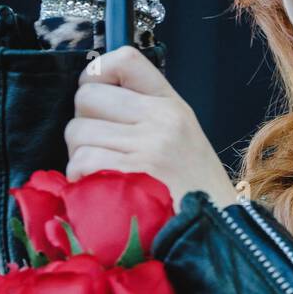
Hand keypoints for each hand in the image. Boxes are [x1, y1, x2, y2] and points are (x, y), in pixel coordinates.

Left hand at [65, 46, 238, 213]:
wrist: (215, 233)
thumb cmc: (193, 190)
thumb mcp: (182, 138)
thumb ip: (144, 114)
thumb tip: (91, 96)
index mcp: (173, 106)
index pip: (125, 60)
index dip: (97, 72)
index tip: (98, 99)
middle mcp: (161, 120)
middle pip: (87, 96)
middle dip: (83, 123)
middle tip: (100, 147)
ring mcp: (147, 148)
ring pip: (77, 131)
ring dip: (79, 156)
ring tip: (102, 173)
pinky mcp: (130, 177)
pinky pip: (81, 162)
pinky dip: (79, 178)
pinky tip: (99, 189)